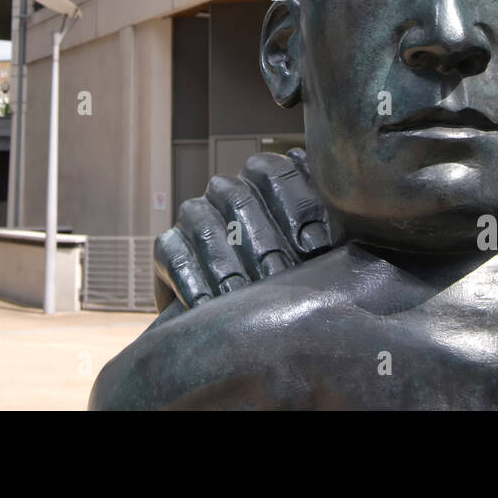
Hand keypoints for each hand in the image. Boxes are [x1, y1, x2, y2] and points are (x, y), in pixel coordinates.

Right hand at [152, 149, 332, 312]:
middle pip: (239, 197)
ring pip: (202, 221)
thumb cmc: (292, 287)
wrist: (248, 326)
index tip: (315, 246)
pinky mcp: (168, 247)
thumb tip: (330, 220)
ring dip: (225, 263)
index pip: (275, 171)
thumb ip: (329, 228)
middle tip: (281, 279)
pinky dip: (190, 279)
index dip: (296, 204)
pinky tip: (208, 305)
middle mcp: (228, 191)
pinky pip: (172, 252)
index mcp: (267, 183)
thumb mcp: (318, 257)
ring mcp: (195, 216)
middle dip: (264, 242)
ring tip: (244, 296)